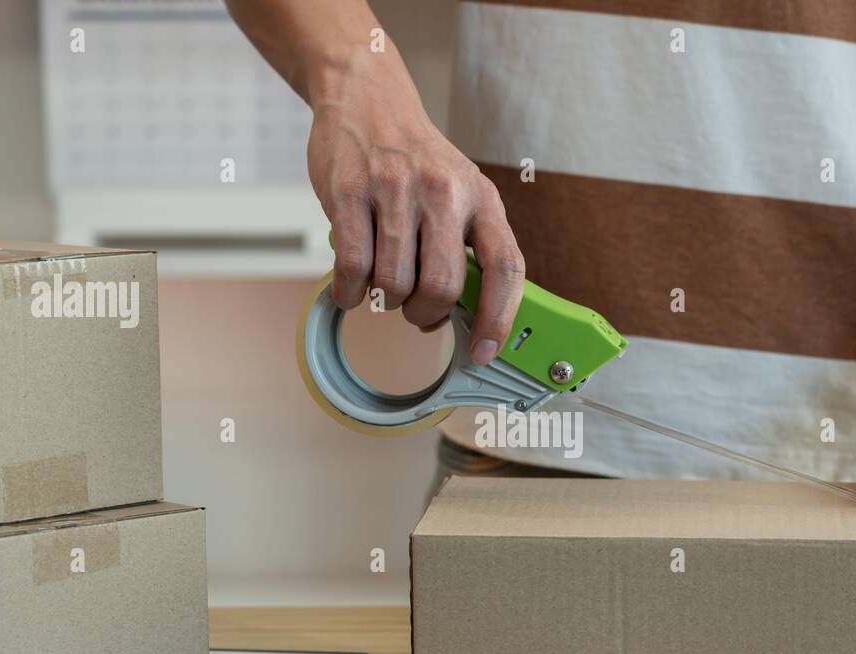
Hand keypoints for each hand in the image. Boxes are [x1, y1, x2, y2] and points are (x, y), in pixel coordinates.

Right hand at [307, 48, 523, 363]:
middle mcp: (445, 191)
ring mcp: (395, 189)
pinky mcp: (349, 192)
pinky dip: (350, 294)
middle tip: (416, 310)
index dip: (498, 320)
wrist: (368, 100)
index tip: (484, 352)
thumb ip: (468, 249)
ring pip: (394, 284)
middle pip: (443, 286)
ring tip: (381, 283)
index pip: (506, 268)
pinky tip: (350, 288)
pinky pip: (351, 269)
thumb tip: (465, 319)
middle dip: (426, 314)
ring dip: (385, 301)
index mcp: (482, 198)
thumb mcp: (461, 194)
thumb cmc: (417, 161)